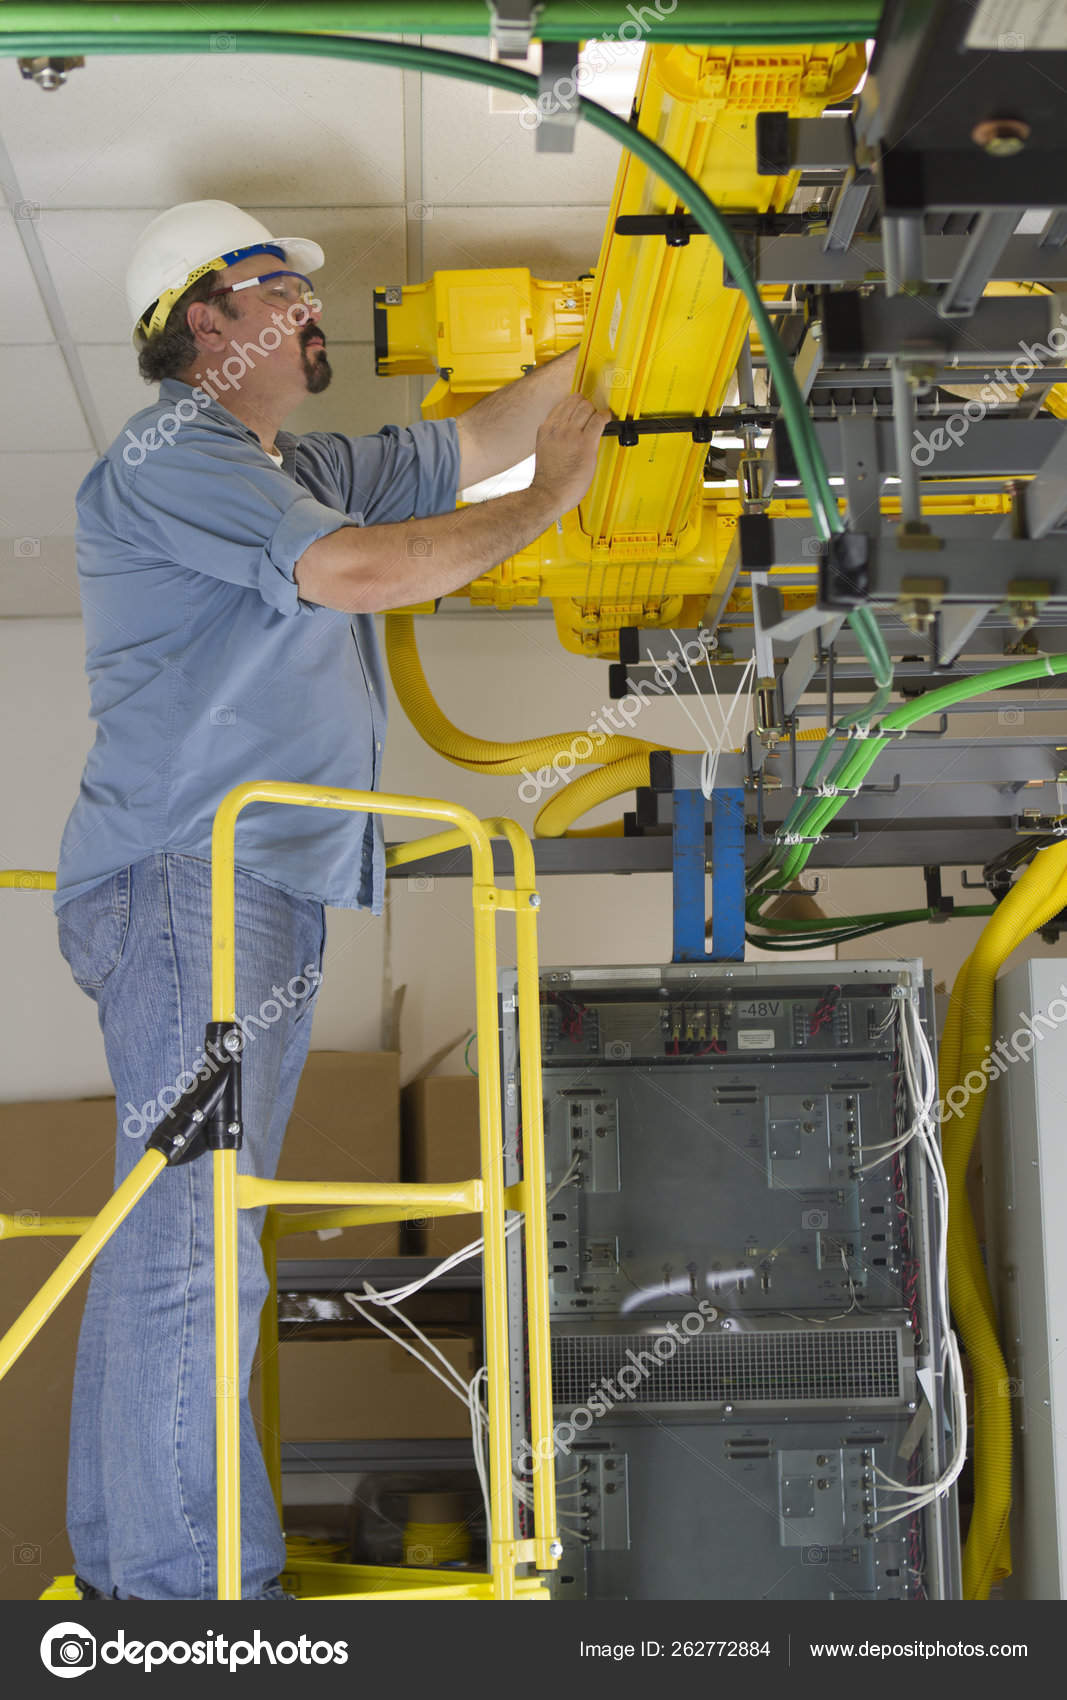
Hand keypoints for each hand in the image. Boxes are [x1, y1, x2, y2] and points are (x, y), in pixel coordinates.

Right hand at [531, 394, 610, 511]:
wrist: (548, 494)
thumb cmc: (548, 479)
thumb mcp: (544, 449)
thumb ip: (554, 436)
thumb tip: (566, 431)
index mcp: (546, 429)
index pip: (563, 404)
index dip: (575, 404)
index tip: (581, 409)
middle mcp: (558, 428)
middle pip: (577, 402)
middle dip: (587, 407)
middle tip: (592, 415)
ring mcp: (571, 434)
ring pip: (588, 408)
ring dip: (595, 412)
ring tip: (599, 419)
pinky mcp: (585, 443)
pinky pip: (599, 420)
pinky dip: (605, 416)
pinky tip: (607, 419)